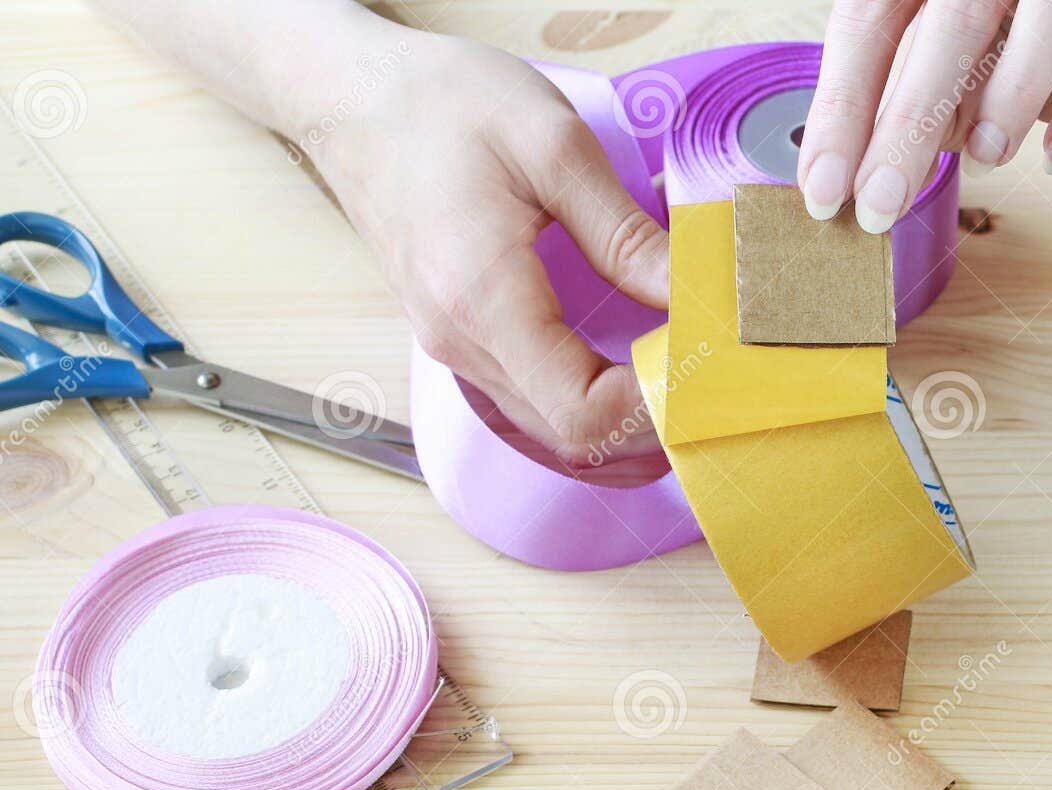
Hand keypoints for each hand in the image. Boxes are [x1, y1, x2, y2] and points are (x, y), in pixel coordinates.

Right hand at [309, 33, 668, 464]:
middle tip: (703, 368)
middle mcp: (459, 339)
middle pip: (568, 433)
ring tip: (673, 360)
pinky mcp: (454, 333)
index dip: (651, 407)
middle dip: (644, 414)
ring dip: (616, 407)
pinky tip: (623, 353)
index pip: (581, 413)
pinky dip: (582, 389)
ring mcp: (451, 343)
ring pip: (548, 420)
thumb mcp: (551, 142)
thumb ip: (623, 231)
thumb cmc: (437, 103)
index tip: (698, 362)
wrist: (345, 93)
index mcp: (483, 297)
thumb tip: (686, 293)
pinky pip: (528, 393)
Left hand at [797, 0, 1051, 230]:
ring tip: (984, 157)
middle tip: (880, 208)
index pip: (868, 25)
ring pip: (1044, 21)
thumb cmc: (1005, 31)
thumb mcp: (942, 54)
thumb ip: (904, 102)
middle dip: (906, 128)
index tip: (824, 193)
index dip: (842, 113)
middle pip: (949, 28)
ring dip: (1007, 101)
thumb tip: (857, 183)